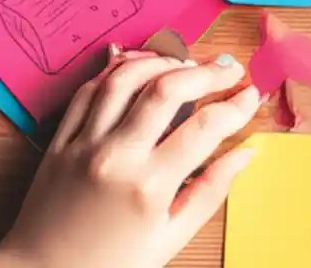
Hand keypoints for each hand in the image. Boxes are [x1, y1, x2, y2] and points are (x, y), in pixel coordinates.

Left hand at [0, 50, 261, 267]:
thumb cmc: (112, 264)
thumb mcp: (171, 238)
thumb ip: (210, 191)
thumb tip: (246, 153)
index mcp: (150, 187)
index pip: (205, 127)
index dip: (236, 106)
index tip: (251, 96)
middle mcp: (116, 156)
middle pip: (168, 89)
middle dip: (207, 72)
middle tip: (229, 70)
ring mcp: (83, 144)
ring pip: (125, 78)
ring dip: (162, 62)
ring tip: (187, 65)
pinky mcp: (60, 140)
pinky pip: (89, 90)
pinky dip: (118, 72)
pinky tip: (141, 72)